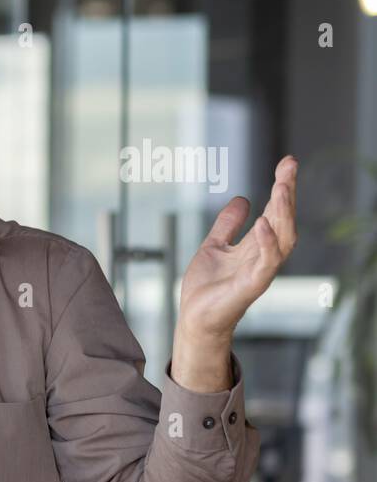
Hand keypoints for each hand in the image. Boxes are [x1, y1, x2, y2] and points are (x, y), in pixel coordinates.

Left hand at [171, 156, 297, 391]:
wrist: (194, 318)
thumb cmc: (206, 288)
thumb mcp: (213, 246)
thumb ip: (227, 225)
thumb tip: (243, 198)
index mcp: (256, 245)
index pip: (275, 211)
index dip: (282, 187)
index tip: (287, 163)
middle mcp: (263, 256)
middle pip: (283, 220)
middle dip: (287, 193)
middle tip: (288, 168)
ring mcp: (260, 271)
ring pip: (283, 238)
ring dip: (283, 213)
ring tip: (281, 188)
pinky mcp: (251, 286)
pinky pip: (266, 263)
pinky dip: (268, 243)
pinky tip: (264, 223)